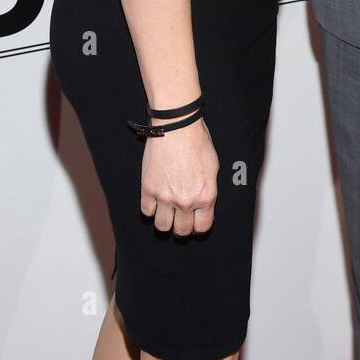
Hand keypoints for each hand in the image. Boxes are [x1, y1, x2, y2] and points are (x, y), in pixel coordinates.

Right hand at [140, 116, 218, 235]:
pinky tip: (154, 201)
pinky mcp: (148, 189)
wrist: (177, 128)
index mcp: (206, 196)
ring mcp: (165, 197)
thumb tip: (203, 202)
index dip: (198, 227)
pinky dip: (150, 209)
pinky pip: (146, 211)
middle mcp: (186, 201)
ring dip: (164, 222)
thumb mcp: (213, 168)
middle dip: (181, 227)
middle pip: (181, 230)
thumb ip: (207, 190)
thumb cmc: (197, 142)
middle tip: (179, 219)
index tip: (195, 223)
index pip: (202, 227)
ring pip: (162, 226)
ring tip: (166, 213)